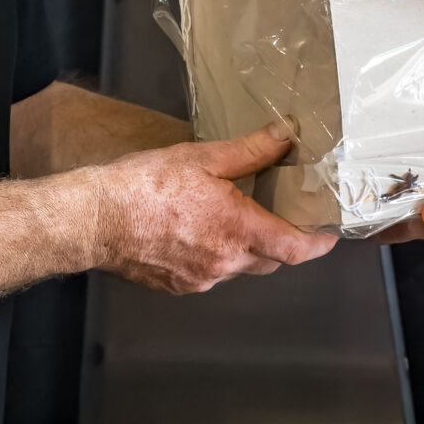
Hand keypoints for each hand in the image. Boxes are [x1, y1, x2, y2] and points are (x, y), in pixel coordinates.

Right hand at [88, 120, 335, 293]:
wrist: (93, 219)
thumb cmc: (144, 186)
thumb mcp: (202, 158)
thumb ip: (251, 150)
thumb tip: (286, 136)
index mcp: (236, 230)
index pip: (295, 248)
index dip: (318, 243)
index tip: (330, 233)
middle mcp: (224, 263)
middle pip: (271, 260)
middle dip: (281, 240)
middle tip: (280, 212)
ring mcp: (201, 279)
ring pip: (240, 267)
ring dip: (244, 246)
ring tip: (231, 215)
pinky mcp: (179, 287)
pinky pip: (211, 274)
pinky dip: (215, 254)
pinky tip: (197, 231)